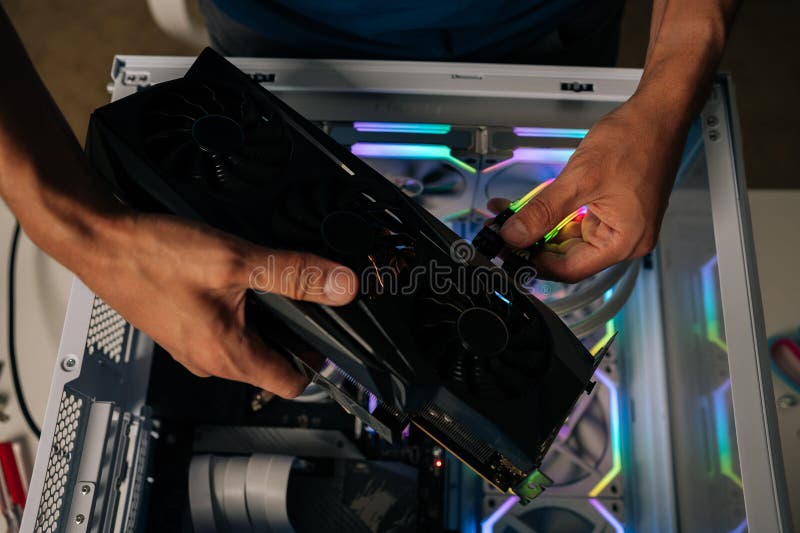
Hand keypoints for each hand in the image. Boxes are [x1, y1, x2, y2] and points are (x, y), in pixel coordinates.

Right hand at [77, 212, 357, 397]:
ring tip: (272, 282)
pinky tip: (240, 279)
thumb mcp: (236, 260)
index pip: (291, 383)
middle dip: (295, 334)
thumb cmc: (153, 256)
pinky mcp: (183, 328)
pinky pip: (227, 329)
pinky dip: (242, 310)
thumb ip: (293, 275)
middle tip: (306, 295)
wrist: (99, 241)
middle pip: (272, 363)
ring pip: (250, 344)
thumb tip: (341, 286)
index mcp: (227, 356)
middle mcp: (209, 360)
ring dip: (268, 319)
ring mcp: (194, 346)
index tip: (331, 333)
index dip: (318, 362)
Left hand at [494, 95, 688, 281]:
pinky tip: (530, 206)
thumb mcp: (579, 179)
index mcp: (625, 242)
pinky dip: (553, 215)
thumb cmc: (635, 140)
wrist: (657, 113)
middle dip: (533, 242)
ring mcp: (619, 225)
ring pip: (568, 238)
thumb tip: (515, 235)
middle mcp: (626, 240)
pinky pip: (577, 222)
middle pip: (568, 255)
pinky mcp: (612, 211)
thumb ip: (543, 211)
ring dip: (539, 227)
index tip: (508, 252)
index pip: (570, 269)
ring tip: (508, 213)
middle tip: (502, 231)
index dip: (534, 262)